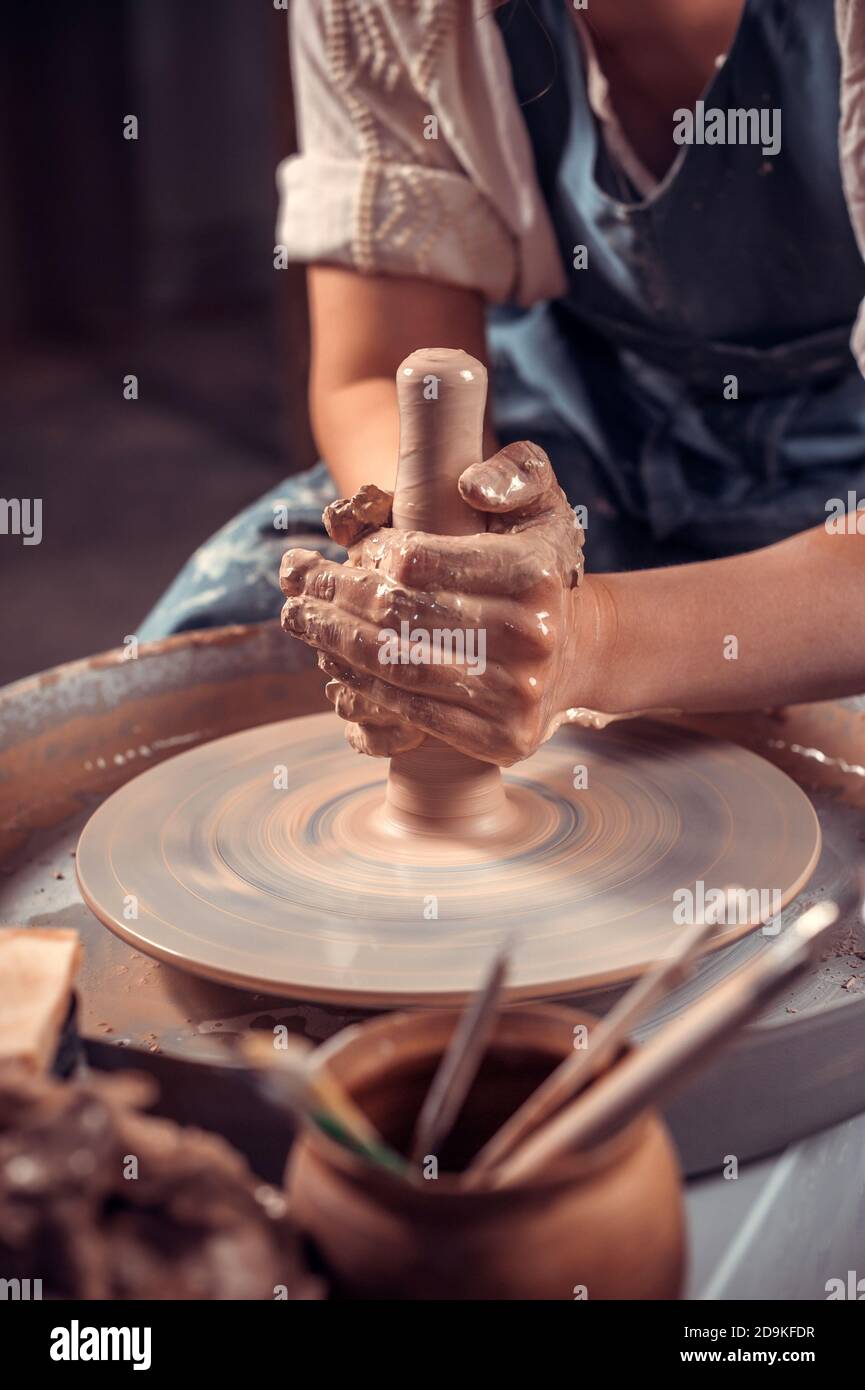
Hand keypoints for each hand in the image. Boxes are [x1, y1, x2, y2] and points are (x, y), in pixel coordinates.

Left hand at [280, 442, 587, 765]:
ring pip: (398, 664)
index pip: (419, 562)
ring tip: (298, 617)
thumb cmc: (537, 568)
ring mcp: (517, 693)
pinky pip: (412, 711)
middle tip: (296, 580)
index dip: (372, 554)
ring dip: (333, 640)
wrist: (578, 654)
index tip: (352, 549)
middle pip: (400, 615)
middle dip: (334, 595)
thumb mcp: (540, 503)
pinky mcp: (501, 738)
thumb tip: (470, 488)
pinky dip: (362, 686)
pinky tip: (332, 663)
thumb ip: (515, 472)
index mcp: (535, 572)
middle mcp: (531, 636)